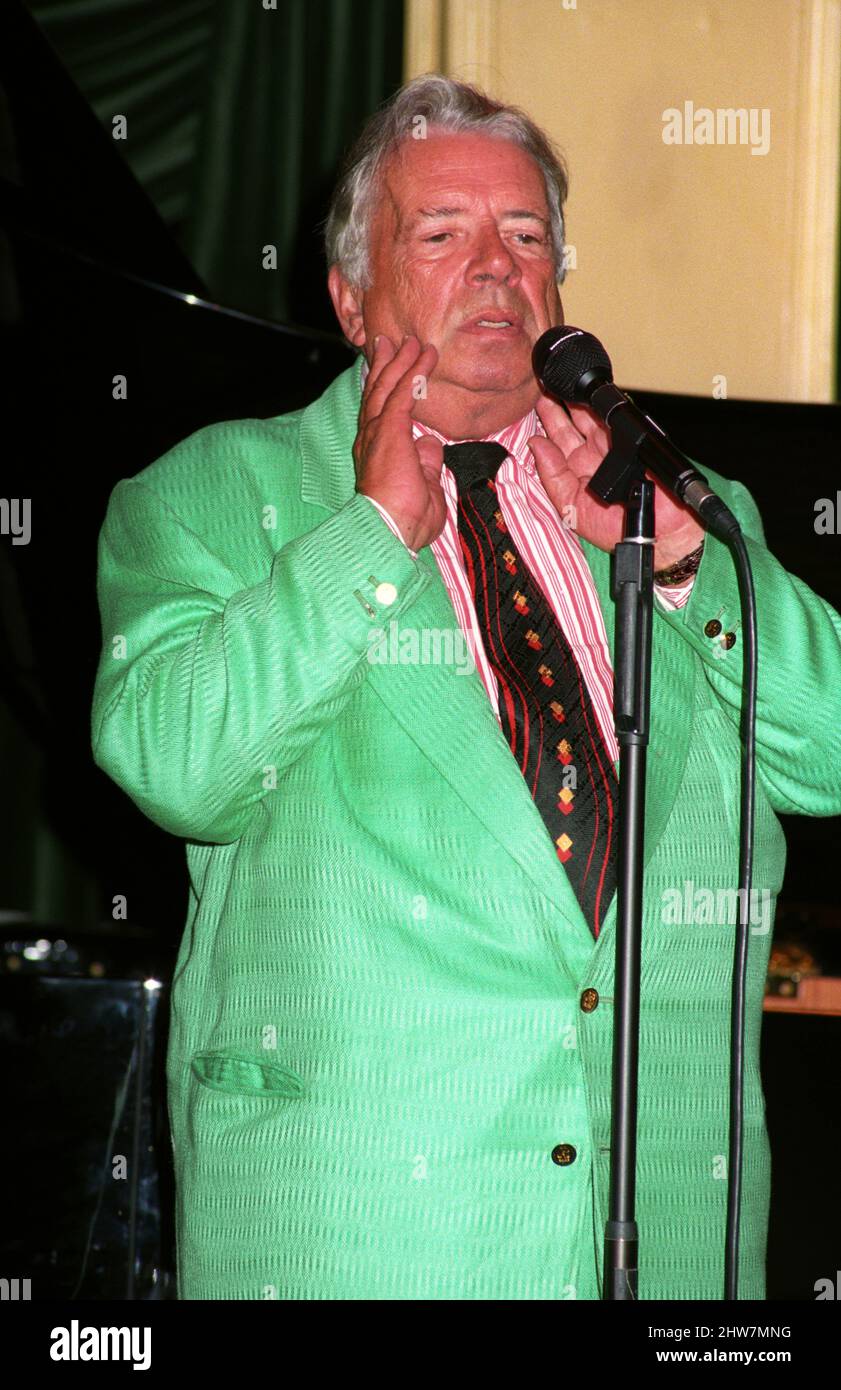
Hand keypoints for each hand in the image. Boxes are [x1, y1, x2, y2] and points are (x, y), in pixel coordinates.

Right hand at [354, 334, 446, 552]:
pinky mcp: (389, 432)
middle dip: (386, 365)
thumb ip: (425, 462)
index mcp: (376, 452)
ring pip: (387, 387)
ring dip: (402, 362)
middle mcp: (370, 439)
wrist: (391, 531)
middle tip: (392, 342)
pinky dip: (414, 373)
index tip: (395, 367)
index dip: (387, 388)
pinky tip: (424, 357)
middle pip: (376, 392)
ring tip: (413, 342)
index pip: (379, 412)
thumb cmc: (405, 521)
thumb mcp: (423, 486)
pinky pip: (402, 394)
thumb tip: (430, 444)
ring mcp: (377, 435)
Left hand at [527, 392, 704, 569]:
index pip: (554, 442)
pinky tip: (585, 396)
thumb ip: (552, 476)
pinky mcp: (631, 439)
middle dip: (556, 405)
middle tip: (541, 386)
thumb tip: (534, 445)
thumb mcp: (571, 507)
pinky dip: (600, 408)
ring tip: (558, 385)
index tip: (529, 404)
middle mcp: (592, 455)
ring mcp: (612, 445)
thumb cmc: (615, 528)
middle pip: (570, 423)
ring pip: (590, 417)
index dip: (543, 424)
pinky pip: (613, 419)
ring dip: (575, 401)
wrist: (656, 531)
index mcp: (575, 472)